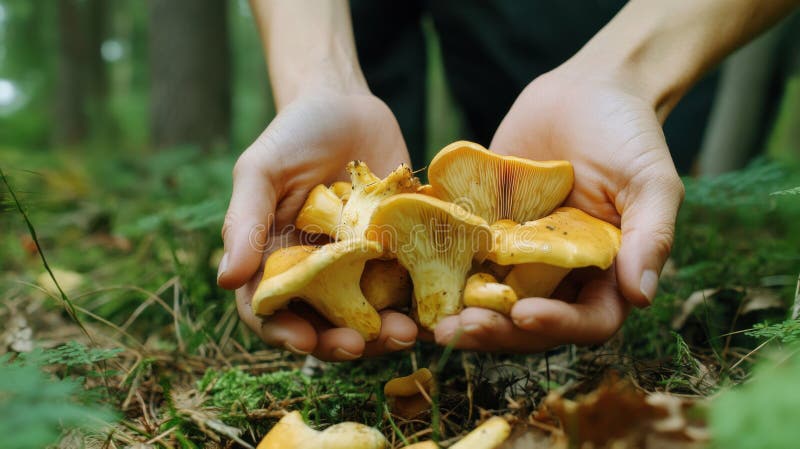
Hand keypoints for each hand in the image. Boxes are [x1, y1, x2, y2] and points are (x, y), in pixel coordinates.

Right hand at [218, 87, 418, 360]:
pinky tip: (433, 308)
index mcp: (276, 262)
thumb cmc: (293, 135)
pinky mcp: (398, 253)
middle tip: (362, 345)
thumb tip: (227, 280)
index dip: (284, 332)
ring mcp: (359, 267)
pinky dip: (418, 301)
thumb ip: (245, 221)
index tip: (304, 340)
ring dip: (384, 332)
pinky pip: (408, 286)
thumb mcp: (261, 171)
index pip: (272, 311)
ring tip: (405, 333)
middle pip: (324, 323)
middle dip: (341, 341)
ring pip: (370, 314)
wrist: (348, 105)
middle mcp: (318, 274)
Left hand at [435, 65, 683, 350]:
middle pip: (528, 319)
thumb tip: (643, 295)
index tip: (524, 315)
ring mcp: (517, 252)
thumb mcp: (651, 183)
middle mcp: (558, 272)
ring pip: (489, 296)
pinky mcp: (484, 227)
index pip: (586, 319)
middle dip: (496, 329)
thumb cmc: (629, 135)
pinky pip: (460, 254)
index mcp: (603, 273)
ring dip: (461, 311)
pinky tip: (411, 275)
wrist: (585, 89)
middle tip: (460, 328)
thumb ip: (650, 237)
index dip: (557, 325)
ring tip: (432, 319)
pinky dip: (437, 269)